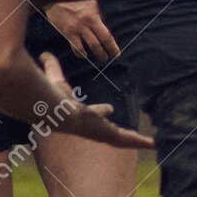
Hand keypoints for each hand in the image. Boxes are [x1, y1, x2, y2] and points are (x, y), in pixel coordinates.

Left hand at [37, 53, 151, 149]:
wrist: (53, 111)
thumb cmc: (50, 96)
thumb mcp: (56, 78)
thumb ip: (51, 67)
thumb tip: (43, 53)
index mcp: (80, 115)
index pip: (93, 114)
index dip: (100, 111)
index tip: (110, 108)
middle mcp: (90, 127)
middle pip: (108, 132)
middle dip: (120, 133)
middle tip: (133, 135)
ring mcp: (99, 133)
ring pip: (120, 138)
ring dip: (135, 140)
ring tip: (151, 143)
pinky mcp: (107, 134)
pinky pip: (126, 139)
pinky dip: (140, 142)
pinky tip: (153, 143)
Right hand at [44, 0, 120, 61]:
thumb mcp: (90, 5)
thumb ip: (97, 17)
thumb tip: (104, 29)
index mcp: (94, 16)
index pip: (107, 34)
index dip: (113, 46)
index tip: (117, 53)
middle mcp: (86, 23)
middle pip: (100, 42)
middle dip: (107, 52)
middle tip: (109, 58)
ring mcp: (76, 28)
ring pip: (90, 45)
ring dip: (98, 53)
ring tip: (102, 58)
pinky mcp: (67, 32)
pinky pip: (76, 47)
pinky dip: (81, 53)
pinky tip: (84, 55)